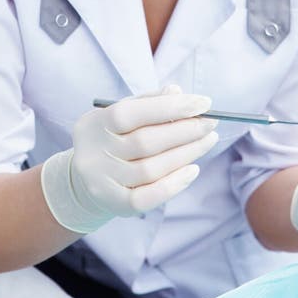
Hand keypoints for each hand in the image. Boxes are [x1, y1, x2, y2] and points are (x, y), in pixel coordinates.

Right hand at [41, 85, 217, 232]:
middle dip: (184, 130)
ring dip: (186, 154)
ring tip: (208, 141)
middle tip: (210, 123)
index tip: (204, 103)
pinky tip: (193, 170)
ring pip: (151, 169)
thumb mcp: (122, 114)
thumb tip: (177, 92)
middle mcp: (93, 154)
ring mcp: (102, 182)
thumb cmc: (114, 139)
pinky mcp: (115, 204)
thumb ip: (148, 101)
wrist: (86, 181)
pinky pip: (148, 197)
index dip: (170, 107)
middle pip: (145, 142)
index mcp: (94, 124)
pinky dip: (175, 184)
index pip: (131, 113)